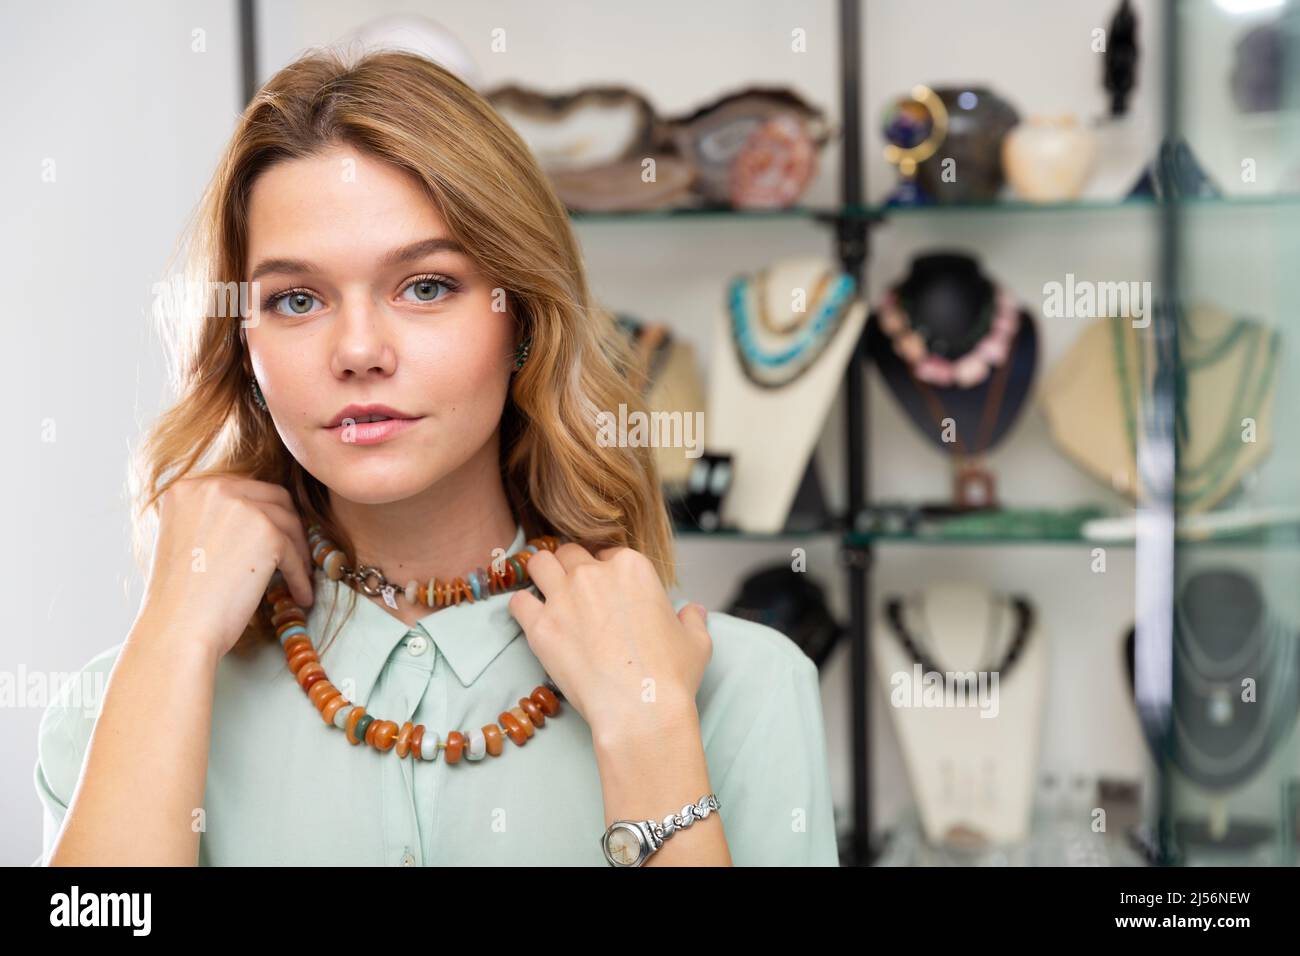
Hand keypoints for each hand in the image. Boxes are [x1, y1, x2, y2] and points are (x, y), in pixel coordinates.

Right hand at [139, 475, 315, 658]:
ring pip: (290, 523)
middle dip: (288, 526)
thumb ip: (215, 517)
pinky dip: (301, 577)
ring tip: (299, 577)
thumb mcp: (186, 539)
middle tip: (295, 553)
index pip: (244, 488)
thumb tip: (258, 515)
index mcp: (188, 488)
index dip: (265, 513)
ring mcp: (241, 507)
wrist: (176, 631)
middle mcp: (212, 488)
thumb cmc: (179, 598)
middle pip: (273, 497)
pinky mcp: (266, 533)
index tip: (275, 535)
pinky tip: (301, 596)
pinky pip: (295, 553)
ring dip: (298, 552)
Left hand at [507, 543, 710, 748]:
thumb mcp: (696, 642)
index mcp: (632, 567)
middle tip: (575, 593)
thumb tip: (693, 611)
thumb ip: (692, 619)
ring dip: (542, 575)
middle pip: (570, 552)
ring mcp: (563, 597)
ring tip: (547, 595)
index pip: (607, 553)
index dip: (605, 572)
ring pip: (539, 563)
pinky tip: (533, 620)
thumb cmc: (671, 676)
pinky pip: (518, 601)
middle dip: (571, 567)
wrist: (641, 708)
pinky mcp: (540, 626)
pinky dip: (523, 608)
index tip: (606, 592)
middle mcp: (593, 573)